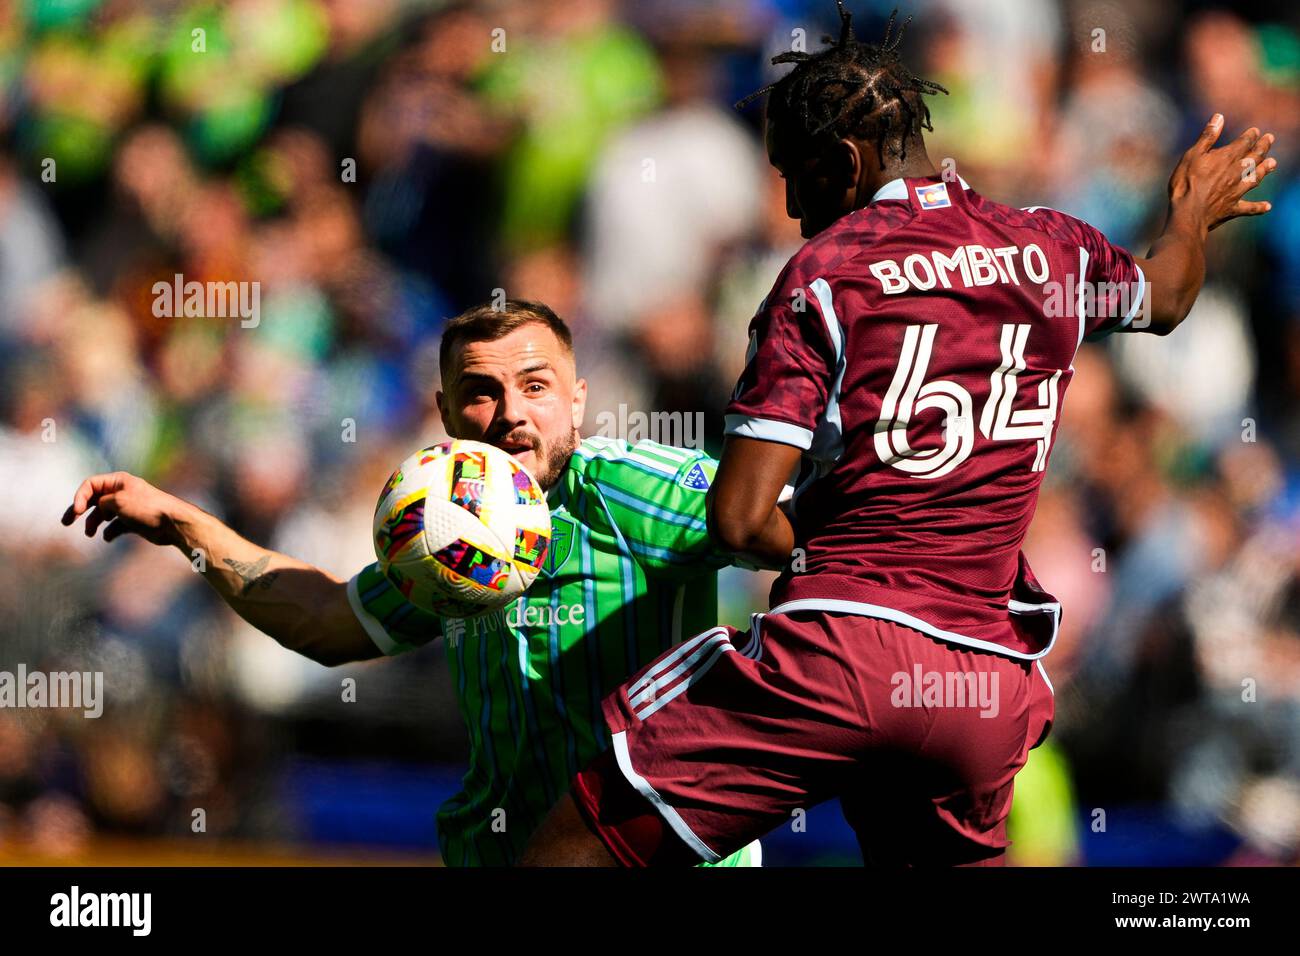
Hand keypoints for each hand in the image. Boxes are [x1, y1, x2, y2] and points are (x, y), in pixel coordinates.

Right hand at [61, 472, 186, 546]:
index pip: (90, 484)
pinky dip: (109, 532)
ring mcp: (127, 508)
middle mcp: (122, 492)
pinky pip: (115, 526)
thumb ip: (101, 501)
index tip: (76, 511)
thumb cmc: (147, 508)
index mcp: (119, 481)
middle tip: (66, 522)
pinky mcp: (133, 522)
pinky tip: (108, 537)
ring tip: (90, 533)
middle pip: (94, 500)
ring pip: (102, 514)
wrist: (172, 523)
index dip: (80, 497)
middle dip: (79, 510)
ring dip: (93, 523)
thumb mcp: (118, 501)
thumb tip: (98, 507)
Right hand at [1169, 114, 1277, 232]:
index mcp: (1227, 158)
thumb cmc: (1186, 183)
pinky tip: (1268, 206)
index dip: (1251, 135)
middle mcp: (1236, 173)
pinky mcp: (1233, 208)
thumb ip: (1207, 137)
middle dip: (1263, 147)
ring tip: (1273, 163)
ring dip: (1265, 170)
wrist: (1188, 213)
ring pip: (1255, 178)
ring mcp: (1236, 191)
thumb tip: (1219, 116)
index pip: (1244, 143)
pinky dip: (1259, 207)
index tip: (1256, 130)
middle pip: (1255, 157)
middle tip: (1270, 139)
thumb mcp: (1192, 155)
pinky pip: (1249, 208)